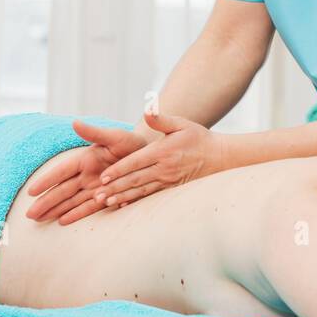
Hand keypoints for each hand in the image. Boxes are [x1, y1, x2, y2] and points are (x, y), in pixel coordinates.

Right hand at [23, 120, 147, 224]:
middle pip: (62, 190)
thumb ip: (94, 133)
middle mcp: (87, 175)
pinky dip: (76, 214)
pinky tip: (62, 222)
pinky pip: (88, 207)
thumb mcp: (115, 137)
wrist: (151, 156)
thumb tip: (75, 122)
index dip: (47, 181)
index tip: (31, 191)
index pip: (62, 171)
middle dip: (46, 202)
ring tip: (38, 220)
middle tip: (29, 215)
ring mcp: (95, 187)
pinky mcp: (106, 197)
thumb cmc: (132, 143)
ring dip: (55, 210)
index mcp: (86, 159)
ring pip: (71, 201)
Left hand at [91, 110, 225, 207]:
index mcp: (163, 151)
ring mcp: (168, 180)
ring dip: (123, 197)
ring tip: (106, 202)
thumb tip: (147, 110)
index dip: (119, 170)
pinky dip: (136, 201)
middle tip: (97, 194)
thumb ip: (161, 119)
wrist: (220, 157)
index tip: (104, 176)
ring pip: (141, 190)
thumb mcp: (181, 124)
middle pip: (135, 179)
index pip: (136, 162)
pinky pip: (151, 196)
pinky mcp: (172, 189)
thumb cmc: (198, 138)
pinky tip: (124, 205)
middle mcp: (164, 168)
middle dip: (115, 187)